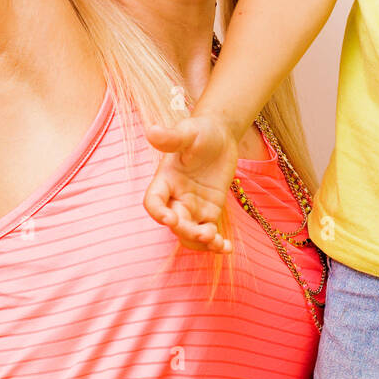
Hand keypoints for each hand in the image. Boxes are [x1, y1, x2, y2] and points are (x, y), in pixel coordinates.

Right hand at [143, 113, 238, 253]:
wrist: (221, 134)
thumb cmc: (200, 130)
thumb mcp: (188, 132)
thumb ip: (172, 137)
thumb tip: (151, 131)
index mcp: (164, 179)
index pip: (153, 202)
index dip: (157, 213)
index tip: (170, 219)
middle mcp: (175, 196)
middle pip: (174, 223)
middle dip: (187, 231)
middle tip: (205, 233)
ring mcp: (193, 206)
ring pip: (190, 233)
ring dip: (200, 243)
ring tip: (217, 242)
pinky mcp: (210, 210)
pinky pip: (209, 232)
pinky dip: (216, 244)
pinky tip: (227, 247)